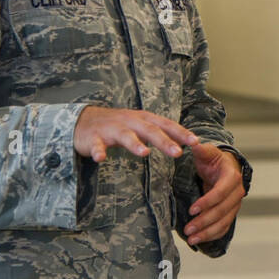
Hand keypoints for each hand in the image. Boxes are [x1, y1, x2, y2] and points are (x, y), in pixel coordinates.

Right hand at [73, 106, 197, 162]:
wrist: (83, 121)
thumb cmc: (117, 126)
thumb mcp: (140, 126)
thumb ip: (158, 133)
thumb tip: (182, 142)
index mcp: (143, 119)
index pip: (165, 125)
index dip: (180, 133)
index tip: (196, 142)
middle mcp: (129, 121)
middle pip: (149, 130)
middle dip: (164, 141)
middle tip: (178, 153)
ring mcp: (111, 129)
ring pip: (125, 136)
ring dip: (134, 144)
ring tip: (144, 153)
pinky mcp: (94, 138)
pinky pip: (96, 145)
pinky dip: (98, 151)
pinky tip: (101, 159)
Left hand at [184, 143, 244, 242]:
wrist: (224, 167)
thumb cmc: (213, 160)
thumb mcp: (207, 152)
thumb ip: (200, 149)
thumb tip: (192, 143)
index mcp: (231, 176)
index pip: (221, 192)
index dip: (208, 202)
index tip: (192, 209)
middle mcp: (237, 192)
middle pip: (222, 210)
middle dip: (205, 221)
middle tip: (188, 229)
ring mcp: (235, 204)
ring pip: (224, 222)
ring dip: (208, 232)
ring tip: (191, 239)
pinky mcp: (230, 213)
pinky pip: (224, 227)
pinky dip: (213, 235)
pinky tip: (199, 241)